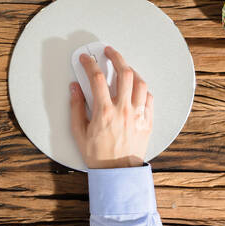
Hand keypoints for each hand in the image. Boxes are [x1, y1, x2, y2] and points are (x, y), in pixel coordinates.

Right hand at [69, 46, 152, 169]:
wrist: (117, 173)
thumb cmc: (98, 155)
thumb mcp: (79, 132)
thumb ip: (76, 107)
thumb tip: (75, 88)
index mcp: (104, 112)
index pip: (96, 78)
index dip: (89, 63)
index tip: (85, 58)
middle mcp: (123, 110)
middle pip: (124, 73)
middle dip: (116, 57)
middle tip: (109, 52)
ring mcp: (138, 115)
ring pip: (140, 82)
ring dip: (131, 71)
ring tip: (124, 67)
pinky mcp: (147, 121)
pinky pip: (149, 98)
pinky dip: (143, 89)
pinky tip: (136, 88)